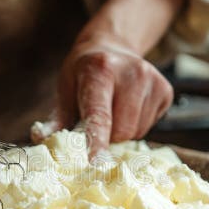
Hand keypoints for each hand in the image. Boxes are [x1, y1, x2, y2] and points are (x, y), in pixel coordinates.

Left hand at [56, 34, 172, 155]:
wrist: (113, 46)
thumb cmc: (83, 73)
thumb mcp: (65, 89)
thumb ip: (57, 118)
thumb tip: (42, 139)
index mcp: (100, 70)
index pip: (99, 114)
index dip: (96, 141)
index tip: (95, 162)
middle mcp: (132, 72)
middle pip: (121, 131)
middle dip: (107, 137)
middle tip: (96, 121)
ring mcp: (153, 80)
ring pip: (135, 132)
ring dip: (121, 132)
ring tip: (113, 109)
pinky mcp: (166, 90)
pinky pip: (148, 127)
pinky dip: (136, 125)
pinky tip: (128, 107)